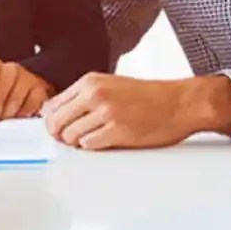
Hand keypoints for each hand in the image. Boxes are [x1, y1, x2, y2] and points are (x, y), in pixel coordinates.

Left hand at [0, 57, 52, 119]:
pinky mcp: (41, 90)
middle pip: (7, 76)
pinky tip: (21, 117)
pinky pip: (36, 97)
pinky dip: (28, 108)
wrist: (21, 98)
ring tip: (6, 118)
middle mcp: (11, 69)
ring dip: (12, 105)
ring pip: (22, 85)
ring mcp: (28, 77)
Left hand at [43, 73, 230, 150]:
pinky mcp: (118, 131)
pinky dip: (93, 147)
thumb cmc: (148, 97)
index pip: (52, 104)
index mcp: (90, 82)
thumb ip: (85, 97)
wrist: (178, 103)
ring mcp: (106, 112)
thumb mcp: (111, 86)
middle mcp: (95, 94)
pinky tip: (105, 141)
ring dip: (78, 142)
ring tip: (94, 138)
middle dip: (59, 134)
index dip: (51, 121)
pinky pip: (89, 145)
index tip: (57, 129)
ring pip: (70, 136)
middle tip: (69, 139)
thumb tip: (58, 116)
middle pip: (55, 121)